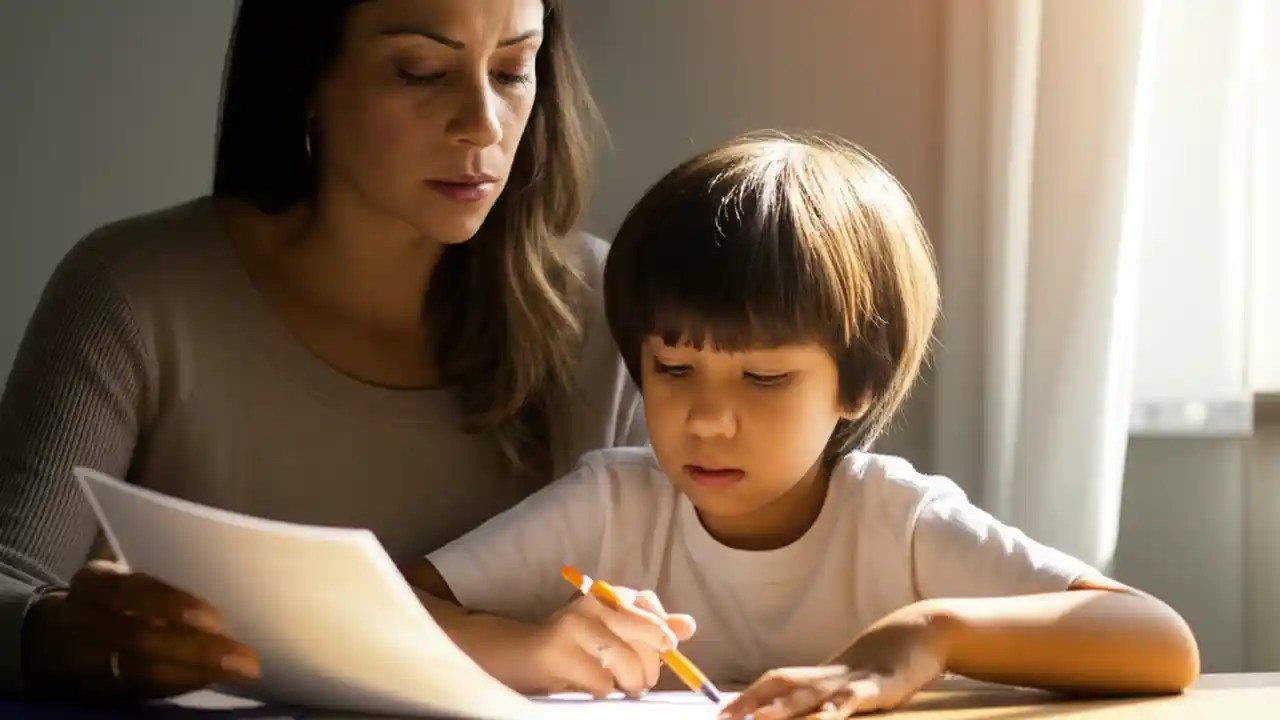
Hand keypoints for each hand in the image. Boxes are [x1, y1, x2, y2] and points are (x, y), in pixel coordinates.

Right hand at [22, 560, 260, 699]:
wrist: (51, 637)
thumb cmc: (109, 595)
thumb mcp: (120, 575)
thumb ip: (158, 580)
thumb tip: (223, 586)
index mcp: (92, 583)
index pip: (127, 590)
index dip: (168, 604)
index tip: (212, 617)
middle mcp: (82, 621)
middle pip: (138, 639)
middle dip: (195, 650)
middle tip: (244, 658)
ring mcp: (86, 660)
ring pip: (142, 671)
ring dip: (196, 673)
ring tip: (240, 670)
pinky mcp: (98, 688)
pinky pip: (143, 690)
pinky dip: (182, 685)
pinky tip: (214, 679)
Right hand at [522, 587, 695, 698]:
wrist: (523, 654)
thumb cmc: (576, 643)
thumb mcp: (614, 629)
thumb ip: (651, 627)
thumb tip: (689, 625)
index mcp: (609, 594)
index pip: (650, 605)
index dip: (662, 633)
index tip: (666, 649)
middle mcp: (594, 603)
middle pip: (648, 635)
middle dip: (652, 666)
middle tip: (643, 681)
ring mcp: (576, 626)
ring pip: (628, 661)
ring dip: (631, 683)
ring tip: (624, 687)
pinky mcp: (560, 652)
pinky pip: (603, 682)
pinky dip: (605, 691)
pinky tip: (594, 686)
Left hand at [720, 605, 951, 718]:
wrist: (917, 632)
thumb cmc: (880, 663)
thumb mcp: (847, 682)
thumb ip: (820, 696)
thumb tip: (786, 712)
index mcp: (817, 676)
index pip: (773, 681)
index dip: (746, 696)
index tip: (721, 714)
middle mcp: (827, 675)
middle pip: (783, 684)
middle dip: (752, 702)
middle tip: (726, 719)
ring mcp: (851, 679)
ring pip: (812, 694)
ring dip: (784, 708)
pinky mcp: (877, 686)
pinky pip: (853, 699)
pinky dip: (836, 709)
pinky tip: (825, 719)